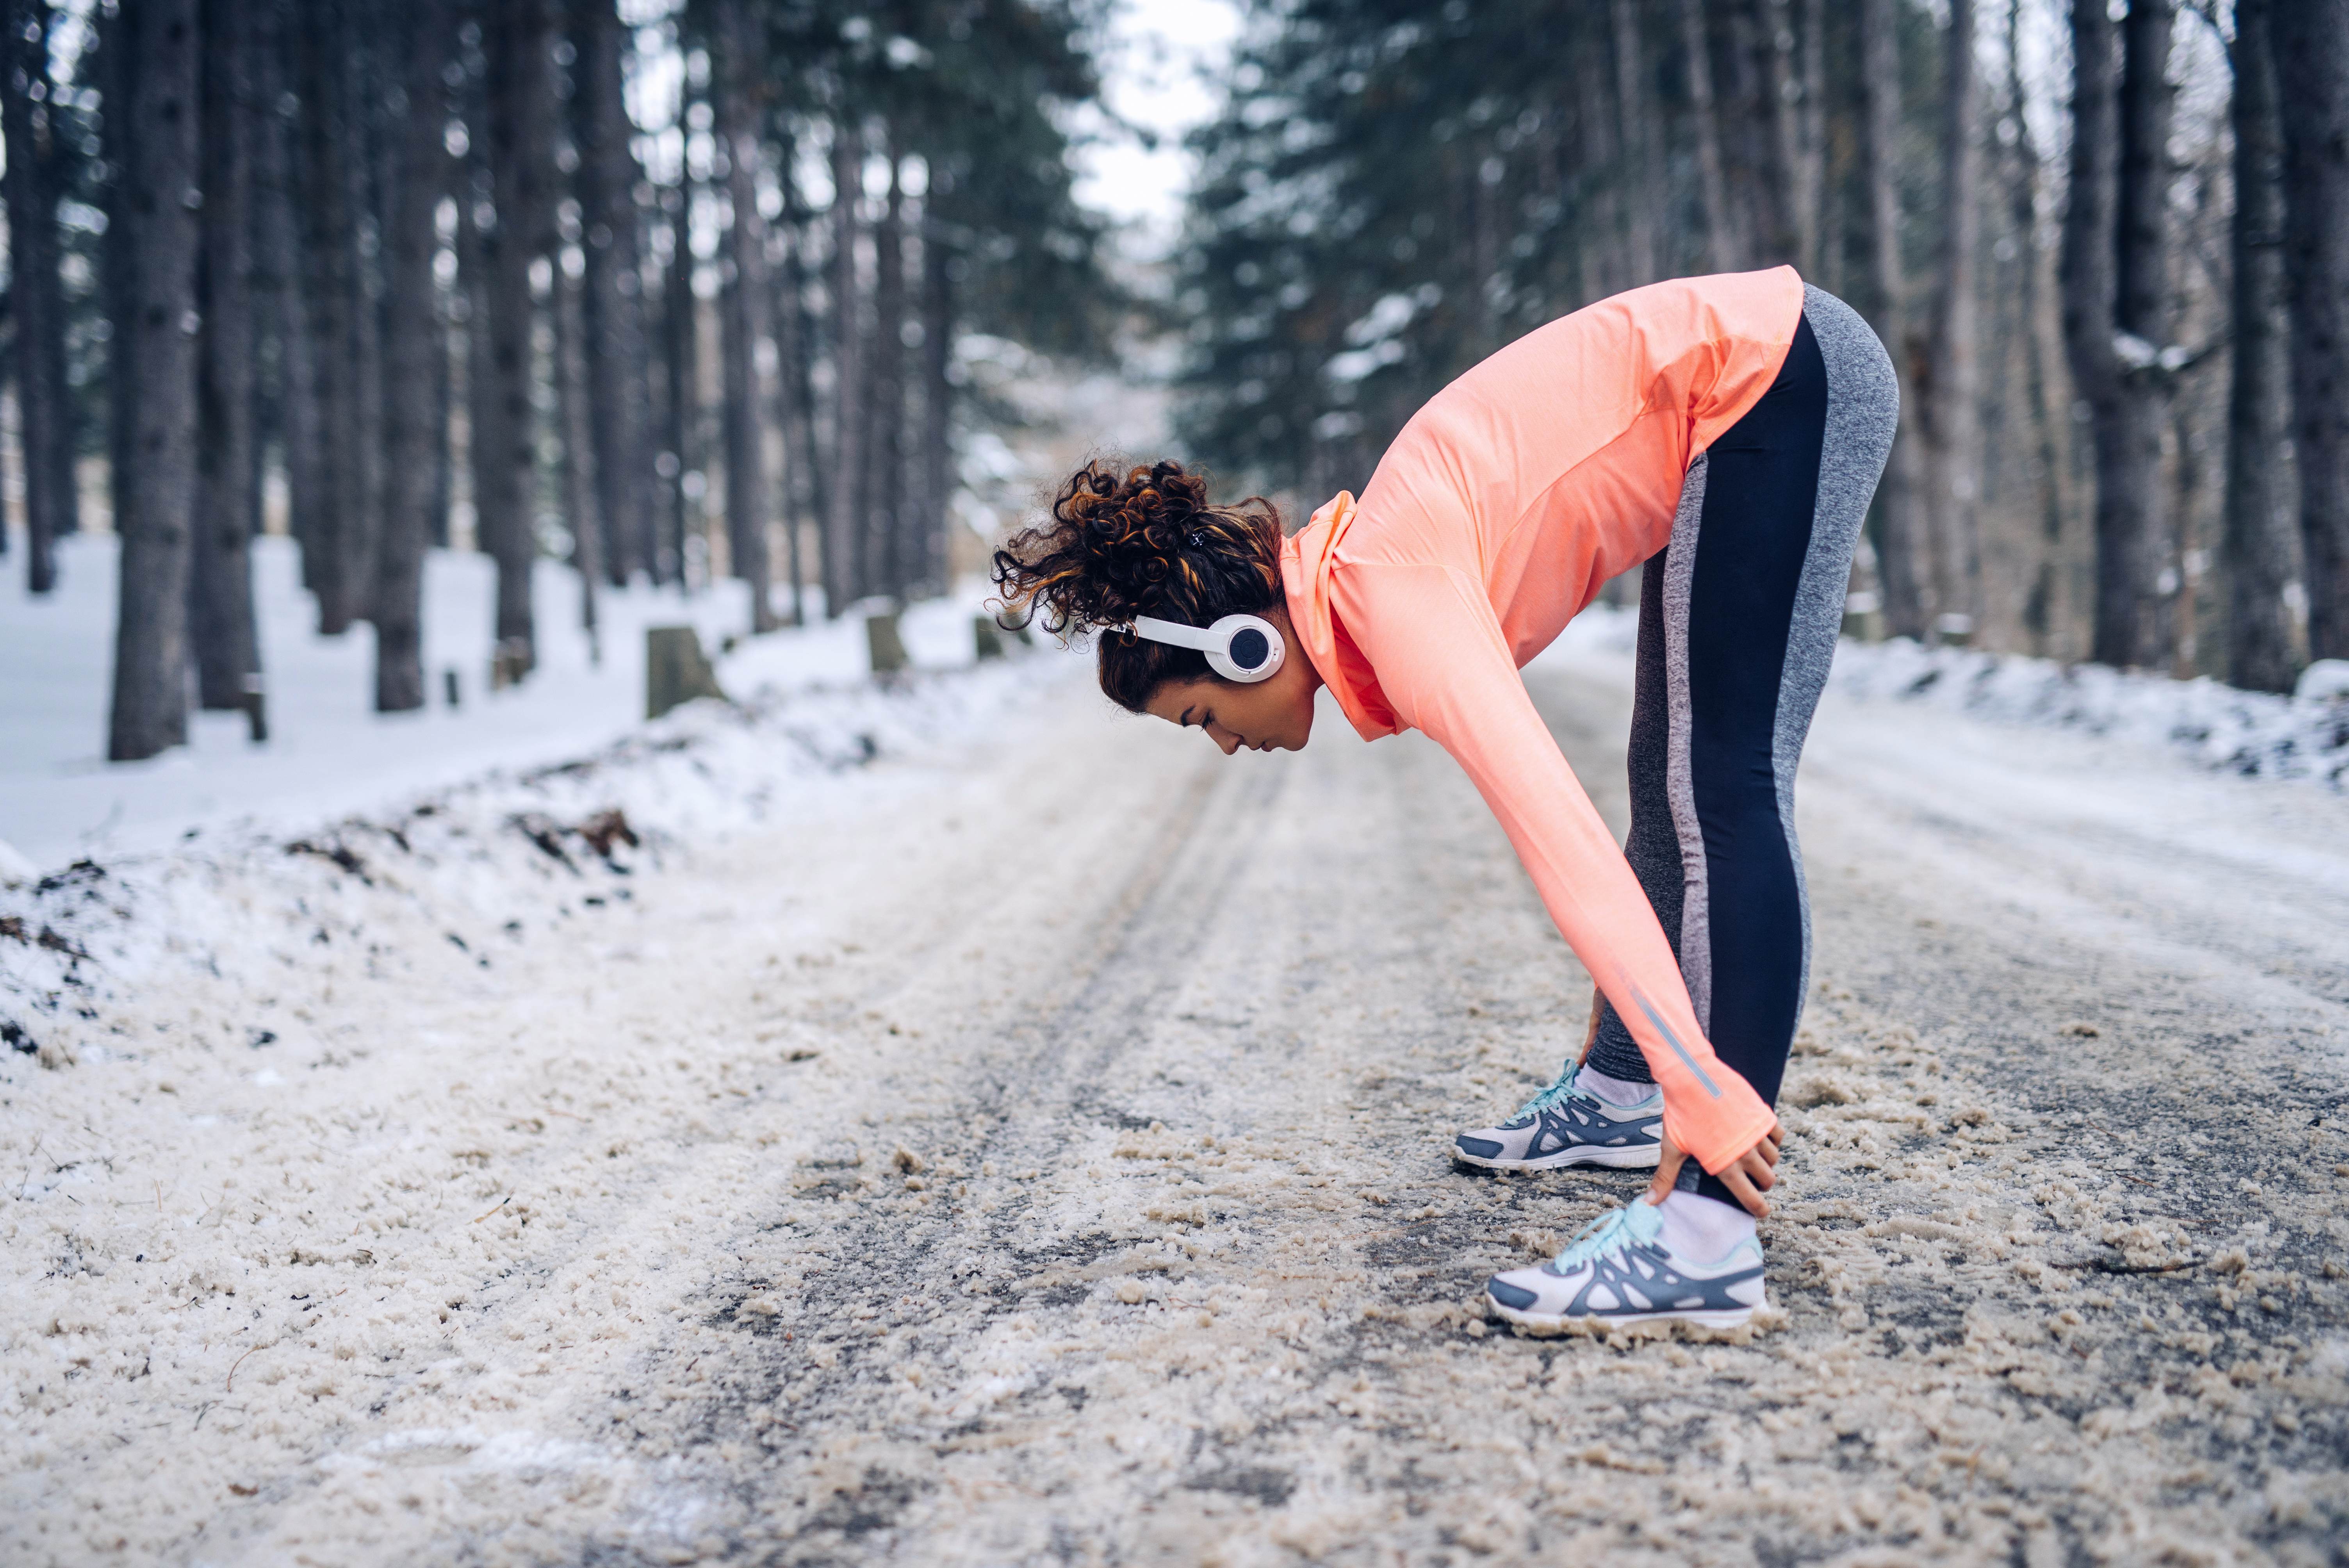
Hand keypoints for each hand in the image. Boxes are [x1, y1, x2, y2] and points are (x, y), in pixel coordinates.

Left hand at [1644, 1116, 1784, 1216]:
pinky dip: (1772, 1140)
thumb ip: (1666, 1178)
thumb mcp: (1673, 1148)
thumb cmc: (1681, 1114)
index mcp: (1725, 1165)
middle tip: (1751, 1179)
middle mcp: (1745, 1153)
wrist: (1693, 1078)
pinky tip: (1759, 1138)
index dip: (1759, 1208)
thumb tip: (1649, 1203)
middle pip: (1767, 1180)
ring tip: (1752, 1157)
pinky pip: (1778, 1136)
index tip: (1761, 1211)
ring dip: (1766, 1162)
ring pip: (1773, 1159)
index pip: (1750, 1198)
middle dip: (1761, 1184)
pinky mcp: (1763, 1116)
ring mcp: (1757, 1134)